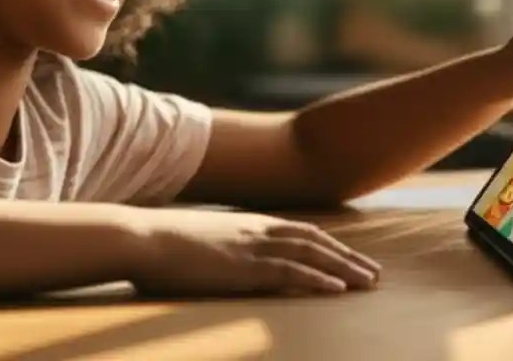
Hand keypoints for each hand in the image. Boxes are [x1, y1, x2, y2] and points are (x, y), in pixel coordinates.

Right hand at [128, 207, 380, 296]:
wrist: (139, 238)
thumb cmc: (156, 245)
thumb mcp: (193, 243)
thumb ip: (213, 249)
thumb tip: (213, 261)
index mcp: (243, 223)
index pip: (296, 230)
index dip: (325, 243)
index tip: (346, 255)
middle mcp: (254, 230)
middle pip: (313, 240)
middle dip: (346, 256)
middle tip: (373, 272)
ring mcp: (251, 247)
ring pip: (311, 255)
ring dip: (344, 268)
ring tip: (369, 283)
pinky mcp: (244, 266)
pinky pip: (291, 273)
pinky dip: (319, 279)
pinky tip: (340, 290)